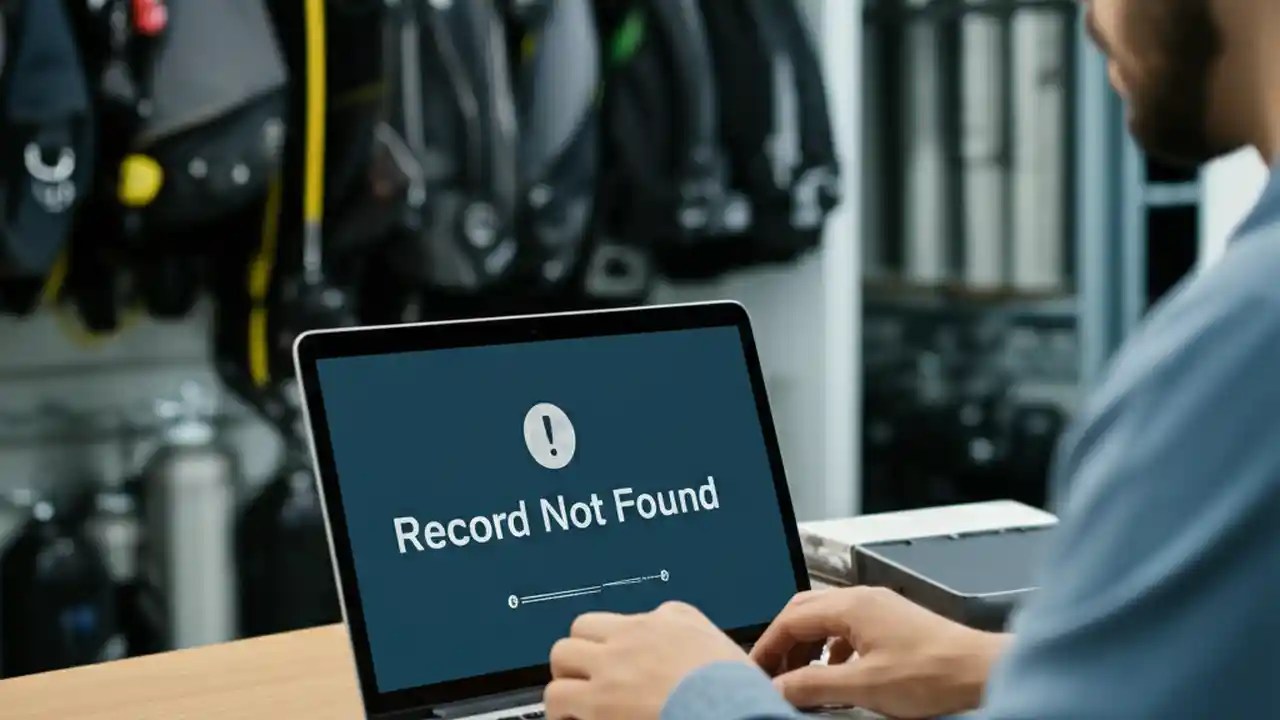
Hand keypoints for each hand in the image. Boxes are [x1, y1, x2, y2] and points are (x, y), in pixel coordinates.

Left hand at [545, 601, 749, 719]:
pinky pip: (559, 703)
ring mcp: (609, 675)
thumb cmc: (731, 686)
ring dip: (565, 689)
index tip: (601, 661)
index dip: (596, 644)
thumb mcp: (710, 636)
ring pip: (558, 668)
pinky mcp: (599, 707)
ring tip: (577, 709)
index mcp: (652, 625)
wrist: (731, 712)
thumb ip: (679, 622)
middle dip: (574, 661)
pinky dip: (564, 715)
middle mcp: (624, 644)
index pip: (599, 622)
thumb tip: (663, 619)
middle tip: (585, 683)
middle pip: (572, 639)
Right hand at [751, 587, 1008, 718]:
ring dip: (807, 648)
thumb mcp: (863, 686)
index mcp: (851, 606)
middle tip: (772, 674)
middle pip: (805, 613)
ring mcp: (880, 609)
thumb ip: (814, 685)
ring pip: (827, 621)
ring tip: (800, 679)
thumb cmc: (933, 673)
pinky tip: (836, 675)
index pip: (790, 619)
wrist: (982, 672)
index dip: (767, 646)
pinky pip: (849, 630)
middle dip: (784, 644)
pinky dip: (831, 650)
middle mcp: (863, 600)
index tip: (756, 671)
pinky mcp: (894, 624)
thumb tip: (779, 687)